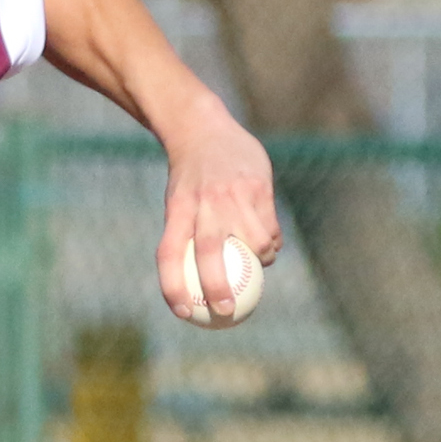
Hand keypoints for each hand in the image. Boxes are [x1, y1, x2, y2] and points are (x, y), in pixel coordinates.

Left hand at [155, 99, 280, 327]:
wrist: (204, 128)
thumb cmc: (189, 176)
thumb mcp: (177, 201)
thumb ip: (187, 235)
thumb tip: (198, 286)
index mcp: (177, 209)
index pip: (170, 254)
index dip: (172, 287)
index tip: (182, 313)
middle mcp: (204, 203)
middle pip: (211, 254)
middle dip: (218, 288)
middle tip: (226, 310)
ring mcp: (233, 194)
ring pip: (254, 243)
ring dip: (258, 261)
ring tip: (256, 263)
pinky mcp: (258, 187)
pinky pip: (270, 228)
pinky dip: (271, 243)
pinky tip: (268, 246)